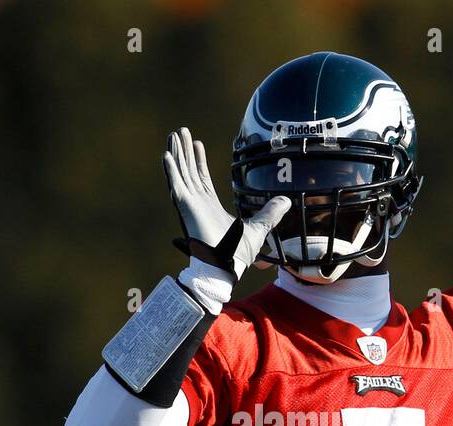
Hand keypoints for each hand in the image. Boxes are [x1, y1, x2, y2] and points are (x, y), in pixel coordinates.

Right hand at [163, 127, 289, 279]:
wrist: (225, 267)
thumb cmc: (236, 254)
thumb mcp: (259, 228)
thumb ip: (270, 213)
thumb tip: (286, 201)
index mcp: (210, 206)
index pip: (201, 178)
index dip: (198, 160)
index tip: (196, 143)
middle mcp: (197, 203)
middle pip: (188, 171)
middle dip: (184, 151)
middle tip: (179, 131)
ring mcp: (190, 204)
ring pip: (181, 173)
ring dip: (176, 154)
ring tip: (172, 135)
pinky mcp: (186, 208)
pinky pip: (177, 186)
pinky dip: (171, 171)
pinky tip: (166, 156)